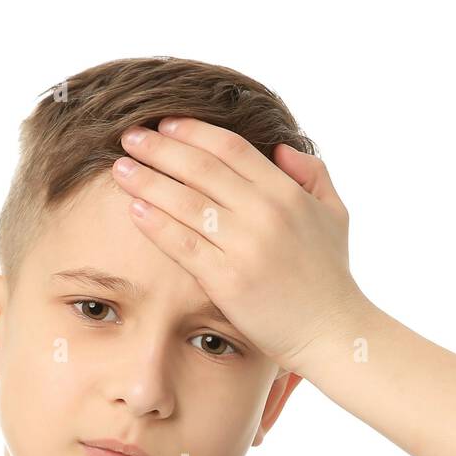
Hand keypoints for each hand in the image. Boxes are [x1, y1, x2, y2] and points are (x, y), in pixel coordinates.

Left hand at [112, 116, 366, 371]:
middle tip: (130, 136)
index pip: (231, 148)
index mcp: (287, 193)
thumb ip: (312, 173)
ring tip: (121, 168)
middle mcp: (264, 214)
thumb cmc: (330, 275)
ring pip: (186, 202)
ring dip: (148, 181)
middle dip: (160, 148)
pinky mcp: (227, 281)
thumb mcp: (334, 214)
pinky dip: (157, 225)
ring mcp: (244, 247)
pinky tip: (135, 210)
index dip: (193, 131)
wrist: (331, 332)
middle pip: (200, 168)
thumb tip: (279, 148)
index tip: (165, 123)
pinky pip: (183, 245)